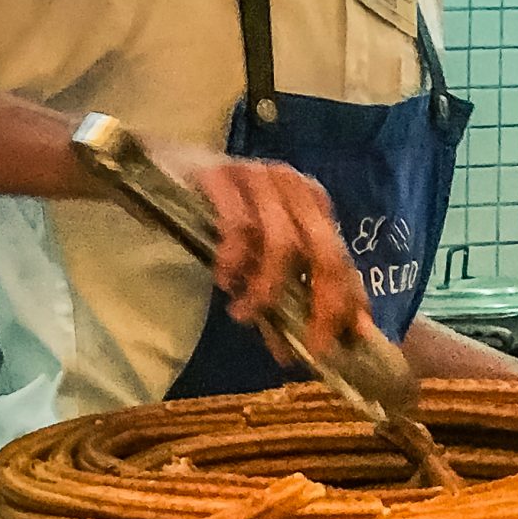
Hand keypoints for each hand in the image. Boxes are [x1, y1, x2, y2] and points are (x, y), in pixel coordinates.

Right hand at [157, 146, 370, 359]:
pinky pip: (239, 226)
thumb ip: (285, 294)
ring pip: (283, 243)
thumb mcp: (259, 257)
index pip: (343, 259)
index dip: (349, 303)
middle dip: (322, 302)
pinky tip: (223, 280)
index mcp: (313, 206)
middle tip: (307, 340)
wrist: (168, 168)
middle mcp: (295, 188)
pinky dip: (235, 261)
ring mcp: (261, 179)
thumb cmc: (220, 218)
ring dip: (266, 289)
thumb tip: (303, 350)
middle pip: (325, 251)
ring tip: (242, 313)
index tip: (344, 342)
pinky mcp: (224, 176)